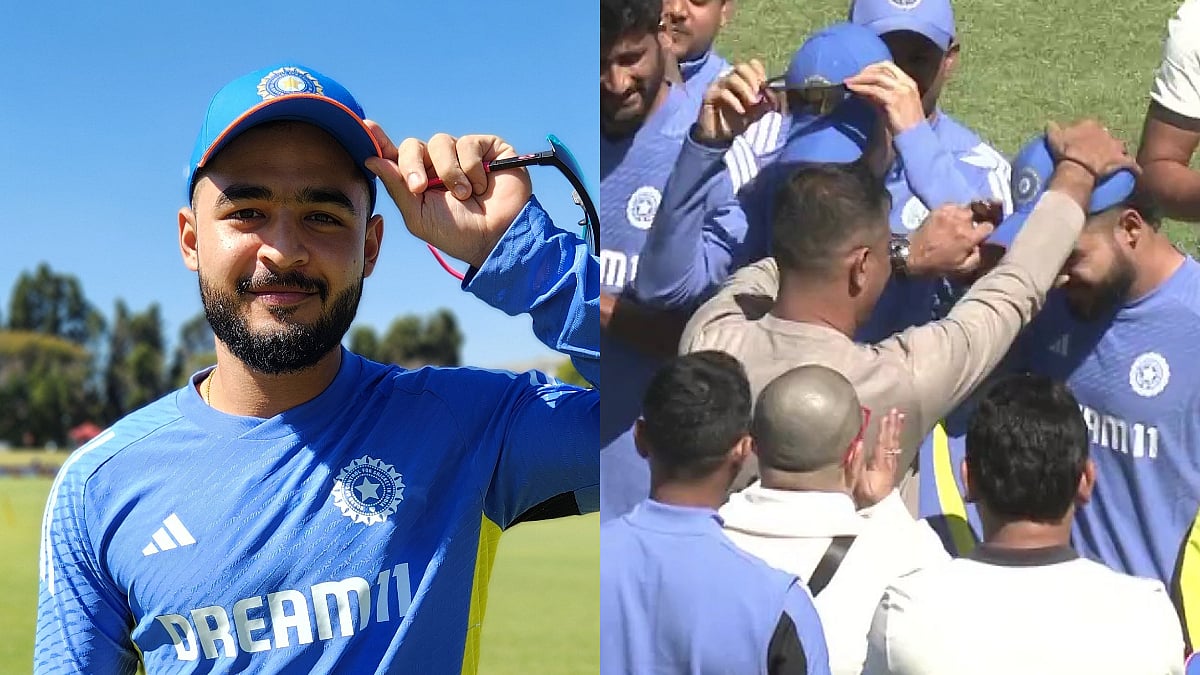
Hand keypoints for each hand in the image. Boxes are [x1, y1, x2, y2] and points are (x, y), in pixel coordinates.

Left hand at [364, 122, 531, 268]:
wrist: (496, 238)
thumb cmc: (458, 233)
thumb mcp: (419, 216)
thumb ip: (397, 188)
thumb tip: (372, 159)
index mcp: (419, 179)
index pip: (396, 155)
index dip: (380, 140)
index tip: (366, 126)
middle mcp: (438, 163)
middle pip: (413, 146)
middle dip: (413, 166)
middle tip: (421, 187)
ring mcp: (463, 153)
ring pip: (440, 142)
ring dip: (450, 173)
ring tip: (465, 195)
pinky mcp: (487, 147)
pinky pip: (468, 144)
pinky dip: (472, 168)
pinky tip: (482, 186)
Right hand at [695, 60, 775, 145]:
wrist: (719, 137)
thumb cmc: (736, 122)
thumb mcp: (755, 113)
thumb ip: (765, 104)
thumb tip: (775, 97)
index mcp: (741, 79)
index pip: (752, 65)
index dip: (760, 73)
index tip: (766, 88)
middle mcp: (728, 78)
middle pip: (741, 67)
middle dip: (753, 79)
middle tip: (759, 94)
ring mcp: (717, 85)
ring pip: (732, 78)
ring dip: (745, 90)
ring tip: (752, 103)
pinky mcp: (709, 95)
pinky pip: (723, 93)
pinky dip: (735, 101)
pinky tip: (741, 111)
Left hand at [844, 62, 925, 133]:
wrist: (915, 138)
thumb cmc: (905, 125)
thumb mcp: (893, 105)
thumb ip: (880, 95)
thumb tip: (863, 89)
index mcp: (908, 82)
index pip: (888, 66)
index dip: (872, 68)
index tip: (860, 74)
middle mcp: (906, 83)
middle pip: (882, 68)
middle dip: (864, 72)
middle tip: (852, 78)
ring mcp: (901, 90)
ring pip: (877, 77)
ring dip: (860, 79)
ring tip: (848, 83)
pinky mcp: (893, 100)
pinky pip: (874, 90)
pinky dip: (861, 88)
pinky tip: (852, 90)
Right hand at [853, 408, 904, 508]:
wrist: (878, 508)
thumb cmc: (864, 493)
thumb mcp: (857, 479)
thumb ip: (856, 461)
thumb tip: (858, 443)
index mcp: (880, 463)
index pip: (883, 442)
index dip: (884, 429)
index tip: (885, 416)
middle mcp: (888, 462)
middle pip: (892, 440)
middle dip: (893, 424)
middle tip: (896, 410)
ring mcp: (891, 464)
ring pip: (895, 443)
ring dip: (897, 429)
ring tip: (900, 417)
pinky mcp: (891, 467)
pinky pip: (895, 448)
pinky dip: (896, 438)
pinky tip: (896, 434)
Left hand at [907, 204, 995, 276]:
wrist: (913, 255)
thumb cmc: (939, 264)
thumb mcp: (963, 268)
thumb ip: (979, 256)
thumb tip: (985, 245)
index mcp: (969, 236)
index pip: (988, 226)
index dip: (987, 230)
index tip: (983, 234)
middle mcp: (962, 221)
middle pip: (979, 214)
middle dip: (978, 220)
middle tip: (972, 227)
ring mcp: (950, 212)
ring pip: (967, 208)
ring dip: (967, 215)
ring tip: (962, 222)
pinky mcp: (940, 209)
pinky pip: (954, 205)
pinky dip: (956, 211)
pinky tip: (952, 219)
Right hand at [1045, 119, 1140, 177]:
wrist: (1078, 169)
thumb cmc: (1065, 152)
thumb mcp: (1054, 138)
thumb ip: (1053, 129)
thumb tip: (1049, 123)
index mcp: (1090, 125)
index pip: (1090, 126)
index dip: (1086, 134)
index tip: (1081, 141)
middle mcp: (1106, 133)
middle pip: (1106, 136)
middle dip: (1103, 142)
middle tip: (1095, 151)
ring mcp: (1115, 147)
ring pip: (1120, 147)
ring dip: (1117, 152)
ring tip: (1112, 159)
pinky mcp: (1121, 161)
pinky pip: (1131, 164)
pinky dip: (1133, 167)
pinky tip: (1135, 171)